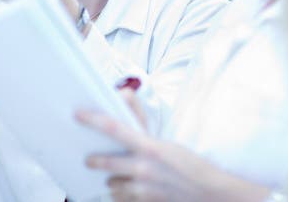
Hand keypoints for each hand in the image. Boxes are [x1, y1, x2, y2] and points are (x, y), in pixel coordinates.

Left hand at [76, 110, 271, 201]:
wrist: (209, 193)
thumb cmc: (190, 164)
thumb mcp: (167, 140)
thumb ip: (142, 121)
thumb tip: (125, 96)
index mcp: (149, 146)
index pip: (114, 128)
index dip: (93, 120)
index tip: (78, 115)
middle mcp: (142, 168)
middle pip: (103, 162)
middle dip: (95, 161)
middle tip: (90, 158)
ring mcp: (141, 189)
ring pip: (111, 184)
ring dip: (113, 180)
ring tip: (119, 175)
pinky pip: (121, 200)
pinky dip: (122, 195)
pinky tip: (129, 189)